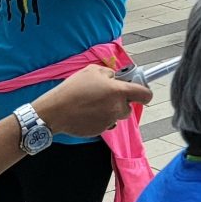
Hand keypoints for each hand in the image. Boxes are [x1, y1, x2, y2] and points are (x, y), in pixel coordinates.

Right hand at [34, 64, 153, 137]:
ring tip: (93, 104)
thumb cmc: (73, 89)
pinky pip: (105, 123)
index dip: (145, 93)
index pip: (145, 95)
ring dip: (110, 111)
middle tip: (106, 95)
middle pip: (129, 107)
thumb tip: (116, 78)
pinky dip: (100, 119)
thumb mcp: (92, 71)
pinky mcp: (99, 131)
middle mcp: (117, 108)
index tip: (141, 92)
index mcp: (119, 92)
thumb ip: (110, 73)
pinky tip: (87, 113)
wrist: (55, 111)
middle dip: (121, 102)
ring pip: (117, 116)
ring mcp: (109, 121)